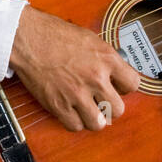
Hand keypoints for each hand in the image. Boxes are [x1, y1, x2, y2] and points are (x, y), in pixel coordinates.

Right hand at [8, 6, 140, 131]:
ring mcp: (77, 94)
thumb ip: (105, 58)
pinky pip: (75, 126)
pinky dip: (74, 121)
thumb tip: (115, 73)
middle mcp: (96, 78)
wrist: (28, 38)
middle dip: (111, 107)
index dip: (124, 87)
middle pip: (119, 109)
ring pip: (99, 124)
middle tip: (101, 100)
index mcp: (107, 59)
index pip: (133, 84)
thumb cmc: (55, 35)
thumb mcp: (90, 39)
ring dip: (94, 118)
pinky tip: (71, 110)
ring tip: (87, 110)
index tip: (116, 86)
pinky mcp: (58, 105)